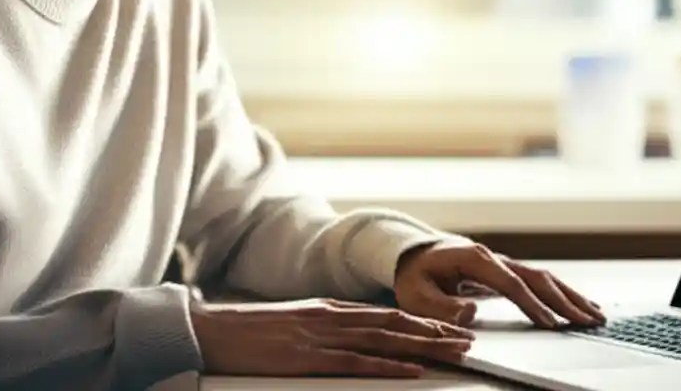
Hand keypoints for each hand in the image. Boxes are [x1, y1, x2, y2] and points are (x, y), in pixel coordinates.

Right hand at [190, 297, 475, 377]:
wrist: (211, 331)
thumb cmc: (251, 334)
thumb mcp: (297, 325)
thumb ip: (328, 328)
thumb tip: (359, 335)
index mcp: (331, 311)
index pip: (388, 315)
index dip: (423, 322)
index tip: (452, 329)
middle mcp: (333, 318)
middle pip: (396, 324)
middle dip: (436, 332)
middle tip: (469, 340)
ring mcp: (321, 337)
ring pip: (385, 340)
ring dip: (424, 346)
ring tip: (454, 352)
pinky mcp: (307, 358)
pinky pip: (356, 363)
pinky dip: (387, 366)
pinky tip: (411, 370)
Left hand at [393, 239, 607, 328]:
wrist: (412, 254)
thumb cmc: (415, 275)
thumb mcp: (416, 293)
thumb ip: (440, 305)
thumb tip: (471, 313)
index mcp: (475, 258)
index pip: (510, 284)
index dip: (532, 304)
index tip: (550, 324)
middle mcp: (494, 257)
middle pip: (537, 278)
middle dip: (564, 301)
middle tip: (589, 321)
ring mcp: (503, 263)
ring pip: (544, 278)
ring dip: (571, 296)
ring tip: (596, 315)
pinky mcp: (506, 271)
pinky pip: (539, 281)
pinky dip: (562, 293)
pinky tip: (579, 305)